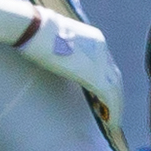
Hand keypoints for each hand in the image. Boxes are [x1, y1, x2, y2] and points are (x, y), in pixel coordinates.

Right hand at [14, 8, 125, 125]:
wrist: (33, 27)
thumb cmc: (33, 30)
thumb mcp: (53, 39)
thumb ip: (62, 49)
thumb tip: (54, 57)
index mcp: (94, 38)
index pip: (105, 64)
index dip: (106, 80)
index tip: (101, 94)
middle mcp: (102, 48)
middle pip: (114, 76)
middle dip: (114, 95)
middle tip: (110, 111)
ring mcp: (100, 61)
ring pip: (116, 88)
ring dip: (116, 107)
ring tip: (112, 122)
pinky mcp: (94, 74)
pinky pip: (110, 97)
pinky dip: (113, 111)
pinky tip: (110, 123)